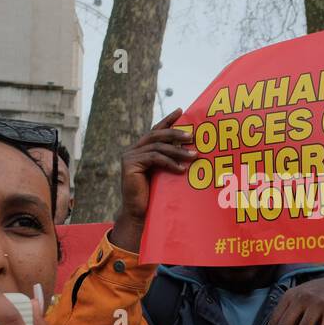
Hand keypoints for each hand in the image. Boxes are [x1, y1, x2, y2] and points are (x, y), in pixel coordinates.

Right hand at [109, 109, 194, 252]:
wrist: (139, 214)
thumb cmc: (154, 196)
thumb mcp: (164, 173)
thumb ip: (169, 159)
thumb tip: (189, 148)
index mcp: (140, 149)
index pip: (156, 130)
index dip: (167, 120)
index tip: (181, 111)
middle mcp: (133, 149)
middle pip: (157, 134)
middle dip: (176, 133)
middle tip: (192, 136)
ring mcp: (129, 156)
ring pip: (158, 147)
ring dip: (178, 151)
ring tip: (194, 156)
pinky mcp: (130, 165)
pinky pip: (154, 158)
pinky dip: (170, 162)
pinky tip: (182, 169)